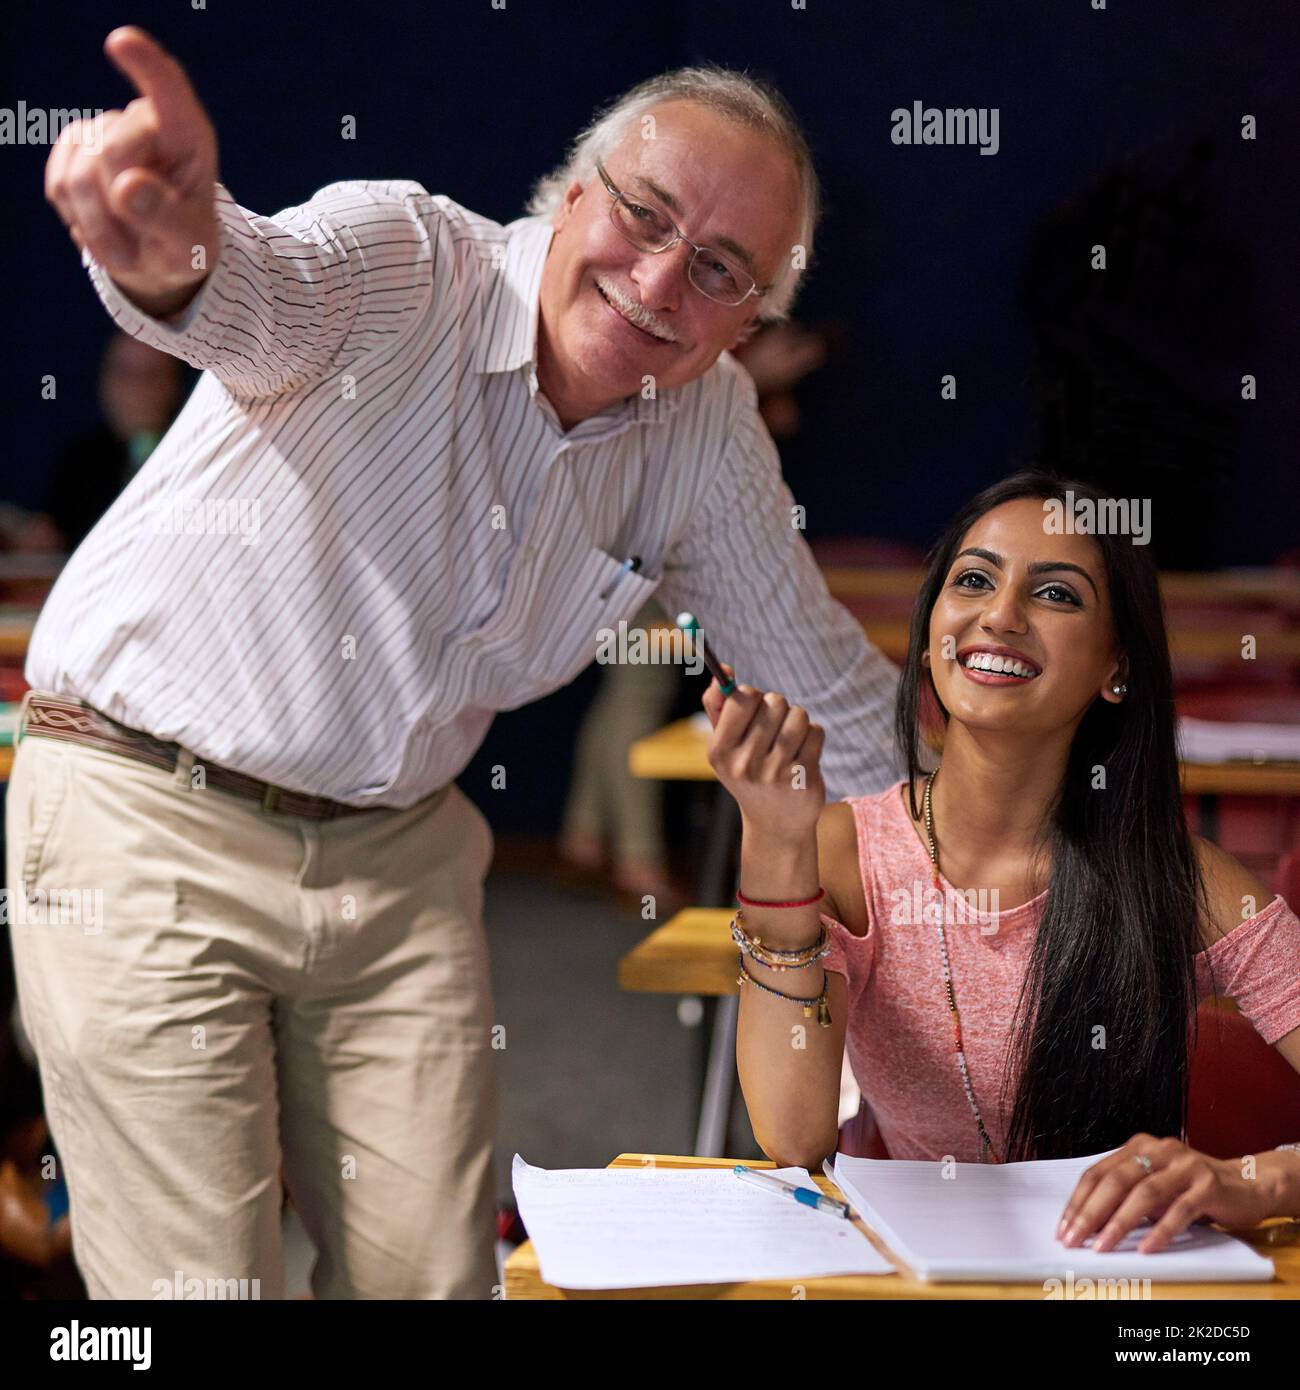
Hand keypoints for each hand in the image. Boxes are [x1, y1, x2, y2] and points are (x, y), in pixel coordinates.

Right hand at [45, 26, 219, 313]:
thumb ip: (167, 218)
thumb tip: (127, 186)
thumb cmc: (183, 245)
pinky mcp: (70, 149)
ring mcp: (102, 131)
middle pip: (112, 151)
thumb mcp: (189, 246)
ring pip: (80, 177)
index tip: (122, 41)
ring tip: (130, 240)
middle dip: (122, 205)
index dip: (146, 66)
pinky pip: (59, 188)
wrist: (157, 257)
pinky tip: (105, 227)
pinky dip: (80, 222)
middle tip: (147, 237)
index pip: (169, 92)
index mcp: (187, 136)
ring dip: (102, 226)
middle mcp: (143, 122)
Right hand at [701, 662, 825, 838]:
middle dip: (778, 707)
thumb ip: (717, 706)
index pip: (742, 698)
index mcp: (719, 751)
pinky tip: (803, 754)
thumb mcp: (725, 746)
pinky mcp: (803, 778)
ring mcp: (775, 772)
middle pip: (774, 702)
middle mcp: (745, 763)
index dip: (753, 696)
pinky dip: (813, 737)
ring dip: (797, 721)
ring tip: (790, 740)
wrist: (775, 824)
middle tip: (774, 727)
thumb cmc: (748, 773)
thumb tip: (723, 671)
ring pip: (798, 715)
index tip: (755, 709)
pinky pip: (816, 732)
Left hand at [1056, 1134, 1273, 1254]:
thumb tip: (1089, 1225)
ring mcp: (1185, 1165)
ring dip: (1119, 1223)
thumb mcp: (1155, 1186)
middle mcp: (1159, 1149)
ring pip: (1144, 1193)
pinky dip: (1160, 1230)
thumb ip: (1127, 1195)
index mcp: (1139, 1146)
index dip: (1078, 1201)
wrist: (1247, 1185)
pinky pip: (1179, 1210)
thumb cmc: (1192, 1189)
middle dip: (1091, 1213)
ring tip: (1103, 1246)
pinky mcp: (1208, 1185)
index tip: (1064, 1228)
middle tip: (1075, 1239)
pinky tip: (1145, 1248)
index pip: (1098, 1173)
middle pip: (1116, 1181)